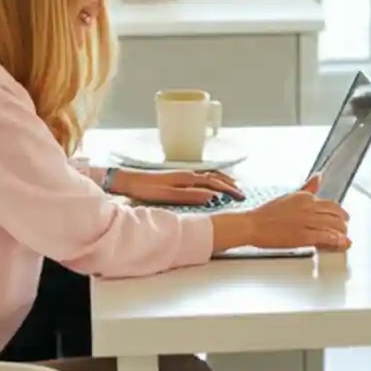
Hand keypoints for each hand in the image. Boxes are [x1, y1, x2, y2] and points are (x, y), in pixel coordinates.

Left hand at [110, 169, 243, 204]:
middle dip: (229, 184)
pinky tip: (210, 182)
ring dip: (222, 179)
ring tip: (232, 184)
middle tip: (241, 193)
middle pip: (215, 176)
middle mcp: (188, 173)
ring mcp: (183, 173)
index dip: (229, 190)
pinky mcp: (177, 176)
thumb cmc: (146, 189)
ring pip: (209, 174)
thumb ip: (190, 195)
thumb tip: (211, 196)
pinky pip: (201, 175)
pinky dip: (211, 177)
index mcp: (188, 178)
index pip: (215, 182)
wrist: (128, 180)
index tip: (241, 197)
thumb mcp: (168, 195)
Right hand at [244, 176, 349, 249]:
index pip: (331, 204)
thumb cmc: (266, 214)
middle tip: (345, 230)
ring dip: (342, 233)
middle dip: (343, 224)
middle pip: (336, 215)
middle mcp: (309, 207)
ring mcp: (307, 221)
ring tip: (344, 239)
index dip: (340, 213)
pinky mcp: (304, 235)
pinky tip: (341, 244)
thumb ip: (307, 188)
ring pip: (334, 226)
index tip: (342, 218)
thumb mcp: (290, 196)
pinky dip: (336, 241)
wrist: (252, 225)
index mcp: (306, 197)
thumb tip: (318, 177)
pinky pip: (327, 237)